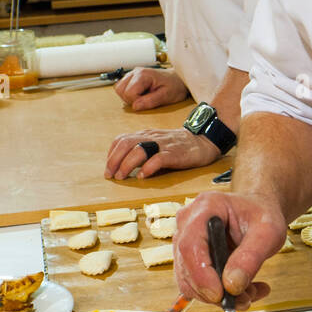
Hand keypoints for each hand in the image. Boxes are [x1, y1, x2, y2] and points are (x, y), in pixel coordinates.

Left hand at [104, 128, 218, 179]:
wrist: (203, 140)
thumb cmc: (178, 145)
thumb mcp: (156, 144)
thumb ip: (142, 151)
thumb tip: (124, 167)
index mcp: (146, 135)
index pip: (122, 139)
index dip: (112, 154)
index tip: (109, 168)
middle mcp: (152, 137)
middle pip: (126, 144)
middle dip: (114, 160)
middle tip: (111, 175)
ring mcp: (163, 145)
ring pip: (139, 150)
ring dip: (127, 165)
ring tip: (123, 177)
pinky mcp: (175, 153)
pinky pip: (158, 159)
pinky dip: (148, 168)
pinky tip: (143, 175)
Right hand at [115, 67, 188, 110]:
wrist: (179, 79)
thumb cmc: (175, 86)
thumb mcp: (167, 96)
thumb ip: (151, 101)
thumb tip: (135, 106)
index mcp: (143, 75)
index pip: (129, 93)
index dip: (137, 101)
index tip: (148, 101)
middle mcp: (136, 72)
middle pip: (120, 90)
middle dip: (131, 99)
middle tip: (146, 99)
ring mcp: (133, 74)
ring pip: (119, 89)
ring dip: (129, 97)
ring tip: (143, 96)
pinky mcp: (132, 77)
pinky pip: (122, 88)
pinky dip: (129, 94)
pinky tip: (140, 94)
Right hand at [173, 191, 285, 311]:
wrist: (257, 214)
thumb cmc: (261, 215)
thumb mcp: (268, 231)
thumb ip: (251, 256)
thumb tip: (232, 285)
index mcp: (206, 207)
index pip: (191, 245)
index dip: (201, 274)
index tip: (220, 294)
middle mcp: (187, 224)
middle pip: (187, 268)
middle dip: (215, 291)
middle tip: (246, 298)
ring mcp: (184, 242)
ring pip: (190, 282)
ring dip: (220, 297)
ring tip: (251, 292)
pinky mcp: (188, 260)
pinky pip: (197, 287)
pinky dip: (221, 295)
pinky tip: (246, 290)